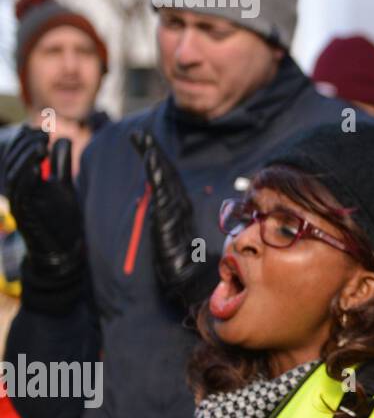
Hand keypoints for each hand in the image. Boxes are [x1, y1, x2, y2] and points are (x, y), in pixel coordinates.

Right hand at [3, 126, 84, 295]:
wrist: (63, 247)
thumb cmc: (62, 217)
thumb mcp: (64, 185)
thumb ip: (61, 164)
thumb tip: (64, 138)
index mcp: (24, 183)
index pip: (16, 156)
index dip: (23, 141)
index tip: (38, 128)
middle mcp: (17, 192)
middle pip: (12, 162)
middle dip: (25, 144)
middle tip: (42, 133)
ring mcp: (19, 203)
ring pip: (14, 175)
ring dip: (26, 157)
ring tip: (41, 144)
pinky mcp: (25, 213)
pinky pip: (21, 192)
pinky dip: (28, 176)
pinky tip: (38, 165)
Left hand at [130, 130, 214, 308]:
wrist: (191, 282)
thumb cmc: (183, 267)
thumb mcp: (172, 240)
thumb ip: (169, 224)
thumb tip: (162, 213)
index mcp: (179, 209)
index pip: (167, 180)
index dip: (156, 162)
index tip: (144, 146)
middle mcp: (181, 205)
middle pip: (166, 173)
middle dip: (152, 152)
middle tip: (139, 135)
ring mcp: (177, 210)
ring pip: (164, 177)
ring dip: (153, 157)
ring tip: (142, 140)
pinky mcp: (171, 217)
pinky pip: (163, 191)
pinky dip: (157, 174)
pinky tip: (150, 161)